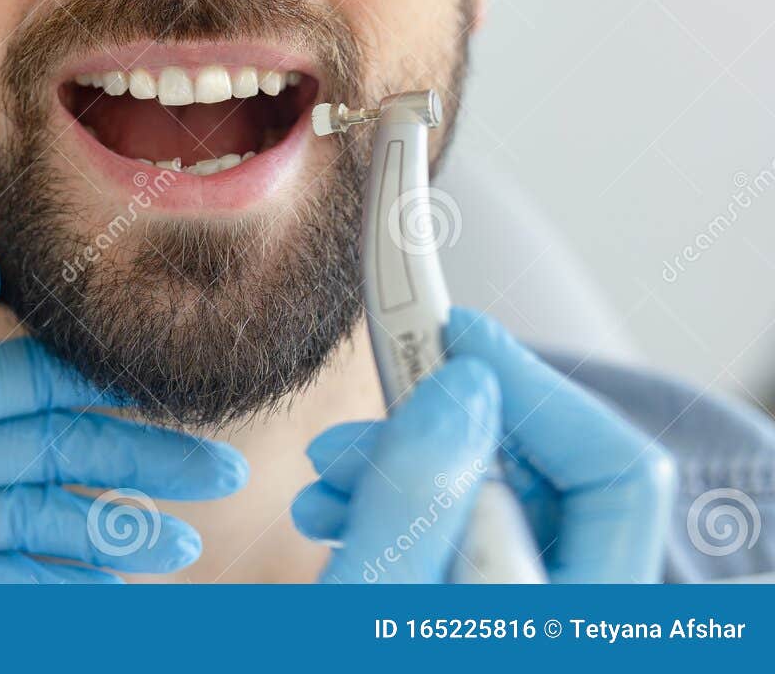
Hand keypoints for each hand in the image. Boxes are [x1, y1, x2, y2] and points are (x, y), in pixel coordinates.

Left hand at [0, 238, 247, 582]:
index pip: (23, 384)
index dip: (94, 387)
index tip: (166, 391)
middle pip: (51, 454)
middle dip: (132, 463)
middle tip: (216, 476)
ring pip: (46, 523)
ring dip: (115, 530)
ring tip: (181, 546)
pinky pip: (20, 583)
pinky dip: (71, 585)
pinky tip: (119, 588)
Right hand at [292, 308, 676, 582]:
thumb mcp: (373, 597)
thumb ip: (420, 497)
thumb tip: (463, 382)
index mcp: (579, 616)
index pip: (617, 468)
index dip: (534, 382)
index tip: (452, 329)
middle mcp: (572, 613)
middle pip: (551, 476)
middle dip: (443, 425)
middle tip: (357, 419)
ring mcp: (529, 614)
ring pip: (499, 502)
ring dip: (408, 463)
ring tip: (328, 474)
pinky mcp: (484, 614)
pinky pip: (468, 539)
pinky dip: (405, 508)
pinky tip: (340, 511)